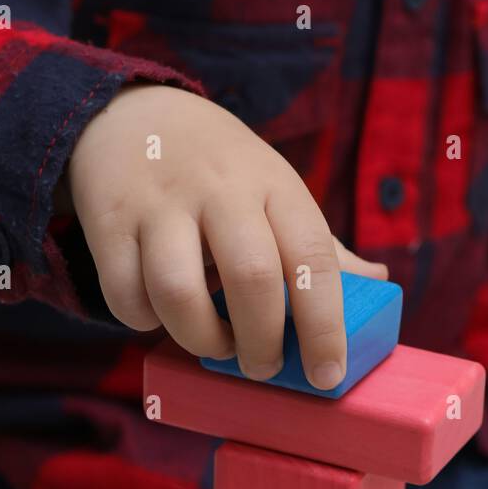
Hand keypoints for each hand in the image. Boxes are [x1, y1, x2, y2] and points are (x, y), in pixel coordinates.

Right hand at [66, 84, 386, 388]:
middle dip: (261, 342)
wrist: (130, 114)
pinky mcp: (108, 222)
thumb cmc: (220, 174)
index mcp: (275, 184)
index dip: (325, 325)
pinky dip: (143, 321)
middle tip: (262, 367)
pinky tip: (159, 314)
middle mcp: (220, 188)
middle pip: (251, 277)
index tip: (327, 374)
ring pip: (178, 292)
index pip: (313, 256)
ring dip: (200, 339)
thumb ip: (318, 245)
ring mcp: (160, 203)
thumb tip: (379, 281)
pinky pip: (124, 294)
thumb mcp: (275, 190)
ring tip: (213, 344)